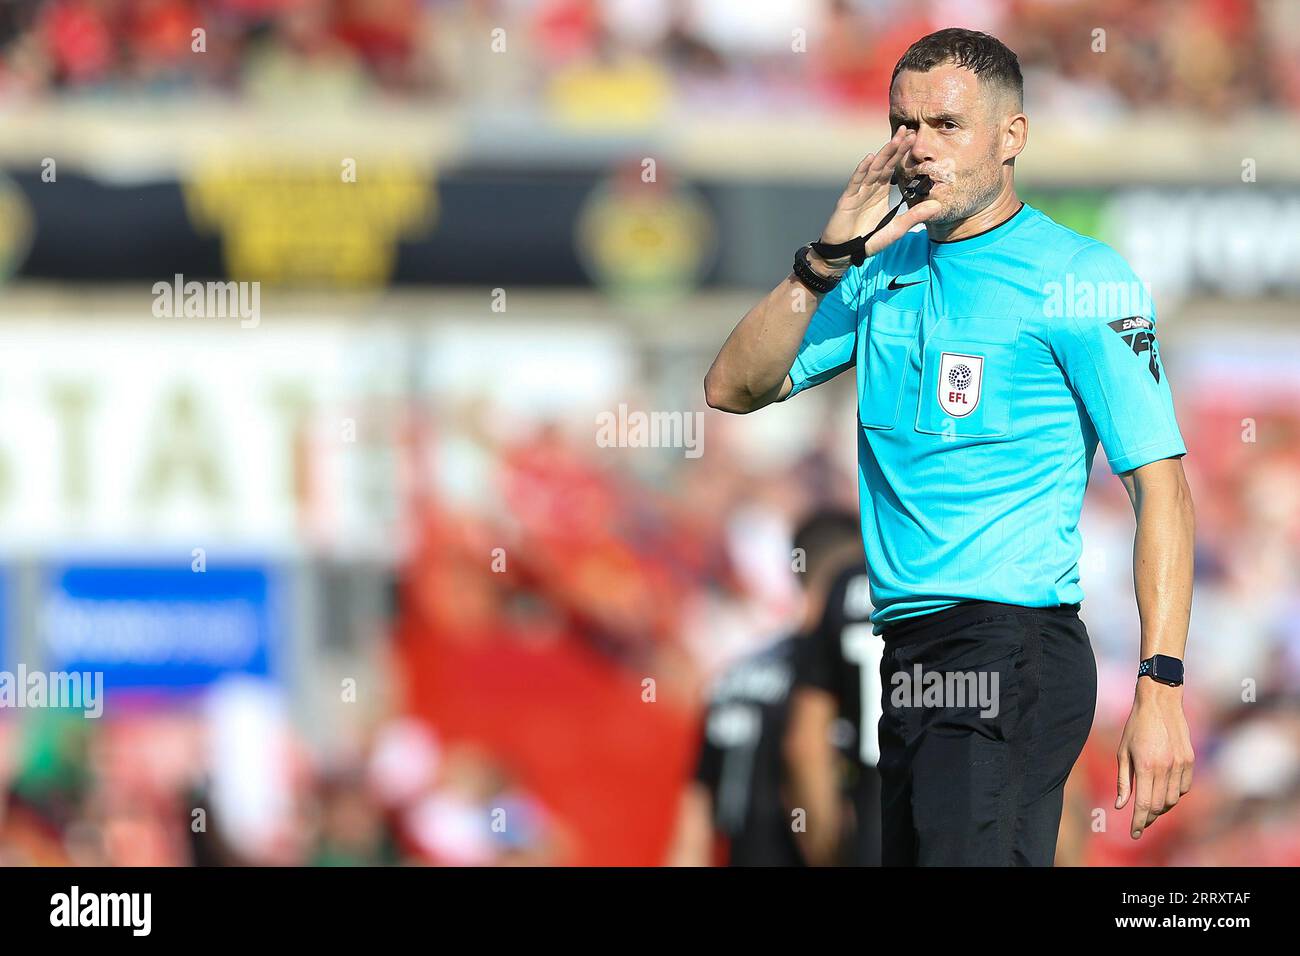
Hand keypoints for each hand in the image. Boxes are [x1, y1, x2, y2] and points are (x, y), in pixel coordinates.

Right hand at [816, 127, 943, 266]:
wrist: (845, 254)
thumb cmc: (868, 241)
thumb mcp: (896, 229)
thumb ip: (915, 216)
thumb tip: (938, 205)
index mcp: (881, 193)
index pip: (894, 169)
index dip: (903, 154)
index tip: (915, 139)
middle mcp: (869, 189)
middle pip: (884, 164)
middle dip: (896, 147)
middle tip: (909, 130)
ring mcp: (858, 192)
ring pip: (873, 169)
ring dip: (884, 154)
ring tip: (895, 139)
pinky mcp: (847, 200)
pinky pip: (856, 182)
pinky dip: (862, 170)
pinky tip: (871, 159)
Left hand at [1115, 681, 1194, 839]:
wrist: (1160, 703)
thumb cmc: (1136, 727)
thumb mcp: (1122, 752)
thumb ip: (1123, 781)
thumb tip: (1121, 805)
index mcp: (1146, 766)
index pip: (1144, 804)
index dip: (1139, 822)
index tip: (1134, 834)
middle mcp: (1165, 768)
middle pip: (1160, 805)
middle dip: (1149, 817)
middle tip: (1140, 820)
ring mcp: (1181, 764)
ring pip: (1174, 799)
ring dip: (1162, 807)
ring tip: (1151, 806)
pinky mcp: (1190, 760)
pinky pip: (1184, 787)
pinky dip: (1175, 794)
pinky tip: (1164, 791)